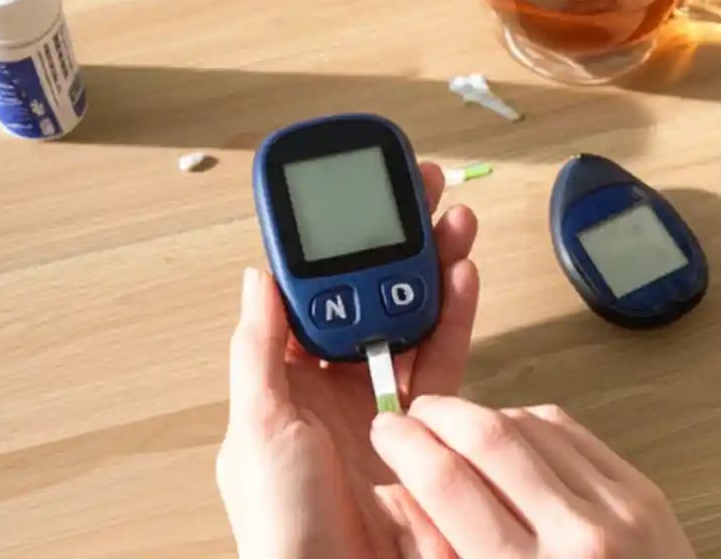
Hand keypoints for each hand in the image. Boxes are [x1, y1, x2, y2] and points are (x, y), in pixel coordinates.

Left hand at [216, 163, 477, 558]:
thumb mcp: (256, 431)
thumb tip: (256, 278)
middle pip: (373, 295)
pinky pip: (447, 362)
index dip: (338, 244)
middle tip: (423, 195)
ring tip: (453, 224)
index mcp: (287, 380)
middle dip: (400, 243)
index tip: (359, 201)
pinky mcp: (430, 430)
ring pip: (415, 318)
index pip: (316, 291)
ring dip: (435, 267)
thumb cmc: (280, 529)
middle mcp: (338, 387)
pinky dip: (457, 317)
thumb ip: (258, 351)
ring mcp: (386, 407)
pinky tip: (464, 279)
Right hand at [370, 396, 695, 558]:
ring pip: (530, 424)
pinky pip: (571, 431)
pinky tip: (509, 433)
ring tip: (453, 424)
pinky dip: (530, 421)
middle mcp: (574, 538)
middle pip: (487, 437)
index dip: (405, 444)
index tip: (384, 431)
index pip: (447, 483)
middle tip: (412, 416)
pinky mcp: (643, 493)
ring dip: (482, 413)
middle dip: (438, 414)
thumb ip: (440, 557)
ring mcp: (617, 509)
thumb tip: (396, 493)